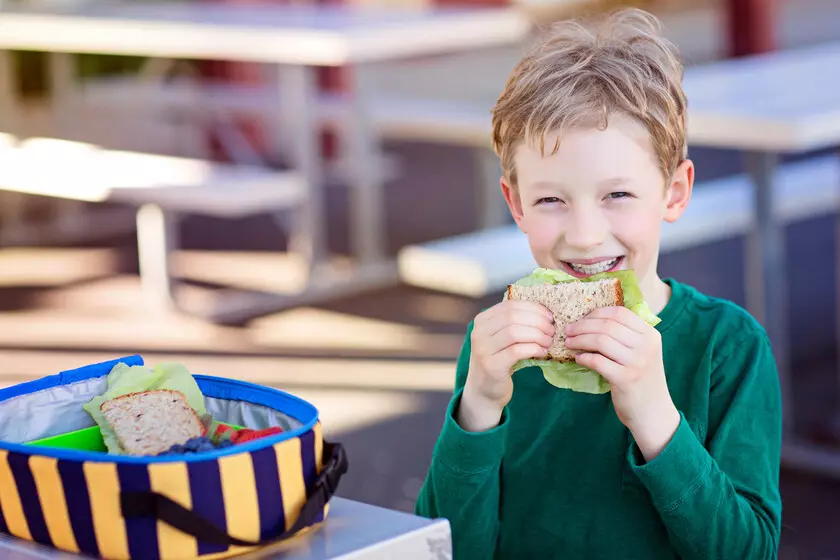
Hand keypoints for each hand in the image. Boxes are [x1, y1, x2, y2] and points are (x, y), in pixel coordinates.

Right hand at [459, 300, 554, 431]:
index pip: (510, 305)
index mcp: (482, 320)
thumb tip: (544, 311)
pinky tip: (542, 352)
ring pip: (514, 332)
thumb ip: (514, 323)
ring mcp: (482, 349)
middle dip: (538, 322)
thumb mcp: (501, 338)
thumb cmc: (499, 360)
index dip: (533, 308)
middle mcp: (478, 332)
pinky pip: (516, 351)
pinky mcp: (491, 366)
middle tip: (552, 330)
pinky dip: (533, 349)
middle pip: (513, 317)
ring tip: (548, 341)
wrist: (484, 390)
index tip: (549, 316)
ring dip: (537, 335)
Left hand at [564, 306, 679, 460]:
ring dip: (579, 340)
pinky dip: (584, 357)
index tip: (581, 318)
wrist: (653, 413)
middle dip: (582, 326)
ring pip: (601, 340)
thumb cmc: (642, 380)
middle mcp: (646, 345)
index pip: (620, 313)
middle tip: (568, 331)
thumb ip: (625, 336)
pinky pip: (598, 361)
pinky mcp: (626, 379)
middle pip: (607, 325)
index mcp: (650, 334)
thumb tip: (590, 319)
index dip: (596, 313)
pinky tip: (578, 358)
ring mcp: (637, 362)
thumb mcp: (642, 353)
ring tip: (569, 343)